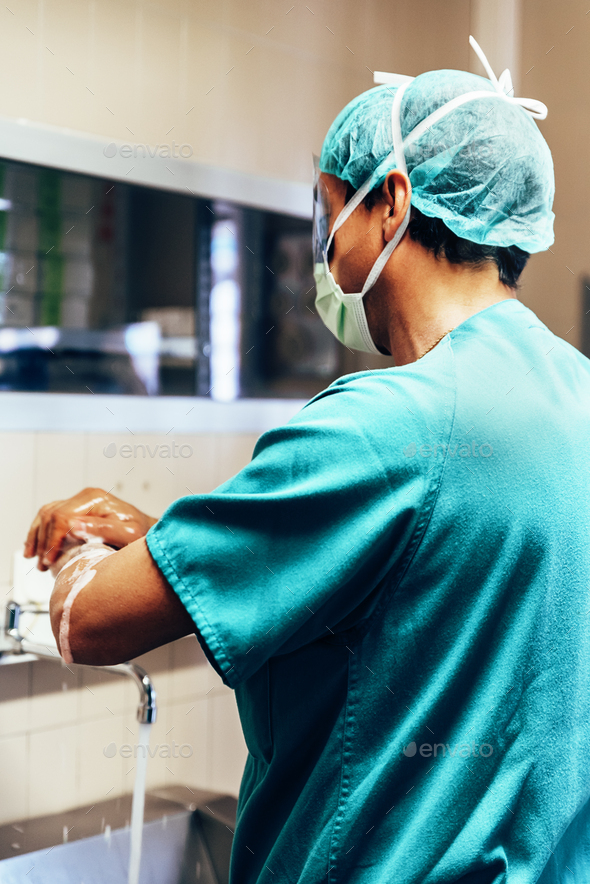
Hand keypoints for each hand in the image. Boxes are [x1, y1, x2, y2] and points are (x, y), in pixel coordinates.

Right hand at [24, 487, 156, 570]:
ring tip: (35, 559)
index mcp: (96, 499)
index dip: (53, 540)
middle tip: (42, 565)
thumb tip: (75, 526)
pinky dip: (40, 531)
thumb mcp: (128, 534)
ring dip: (37, 536)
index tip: (50, 560)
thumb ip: (104, 529)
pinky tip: (36, 546)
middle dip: (43, 542)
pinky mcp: (77, 508)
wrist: (147, 530)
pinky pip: (51, 515)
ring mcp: (80, 501)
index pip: (62, 516)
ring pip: (47, 513)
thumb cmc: (141, 534)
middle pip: (51, 515)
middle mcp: (86, 496)